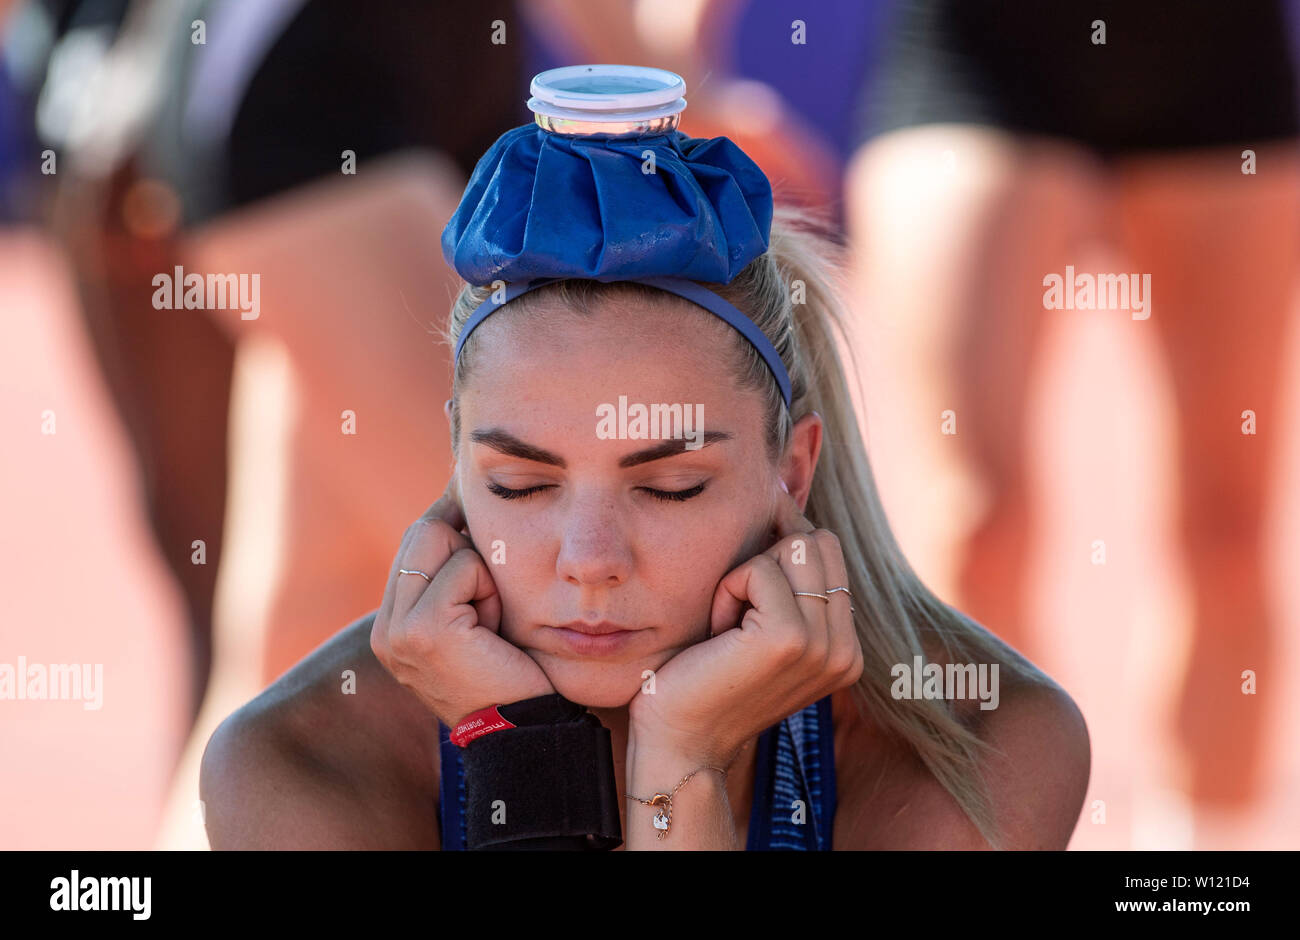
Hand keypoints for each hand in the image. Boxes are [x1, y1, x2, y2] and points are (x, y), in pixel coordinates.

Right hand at [369, 477, 554, 727]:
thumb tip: (461, 504)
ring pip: (441, 540)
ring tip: (487, 622)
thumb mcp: (470, 620)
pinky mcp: (423, 631)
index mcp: (389, 625)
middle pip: (423, 530)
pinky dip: (488, 589)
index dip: (450, 522)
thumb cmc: (508, 673)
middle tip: (487, 604)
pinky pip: (465, 567)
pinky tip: (491, 629)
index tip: (475, 508)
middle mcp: (383, 628)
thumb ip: (451, 576)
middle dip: (467, 549)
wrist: (522, 730)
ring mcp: (397, 630)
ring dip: (480, 573)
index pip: (414, 541)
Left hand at [627, 480, 863, 766]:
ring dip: (745, 574)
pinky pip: (758, 569)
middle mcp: (846, 648)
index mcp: (845, 646)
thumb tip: (780, 486)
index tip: (740, 579)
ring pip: (792, 546)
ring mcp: (825, 645)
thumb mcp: (755, 622)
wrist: (679, 741)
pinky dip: (727, 589)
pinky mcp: (791, 639)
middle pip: (816, 539)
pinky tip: (716, 632)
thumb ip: (783, 577)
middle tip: (732, 610)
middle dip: (765, 556)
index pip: (826, 549)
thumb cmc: (703, 676)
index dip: (778, 544)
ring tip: (726, 623)